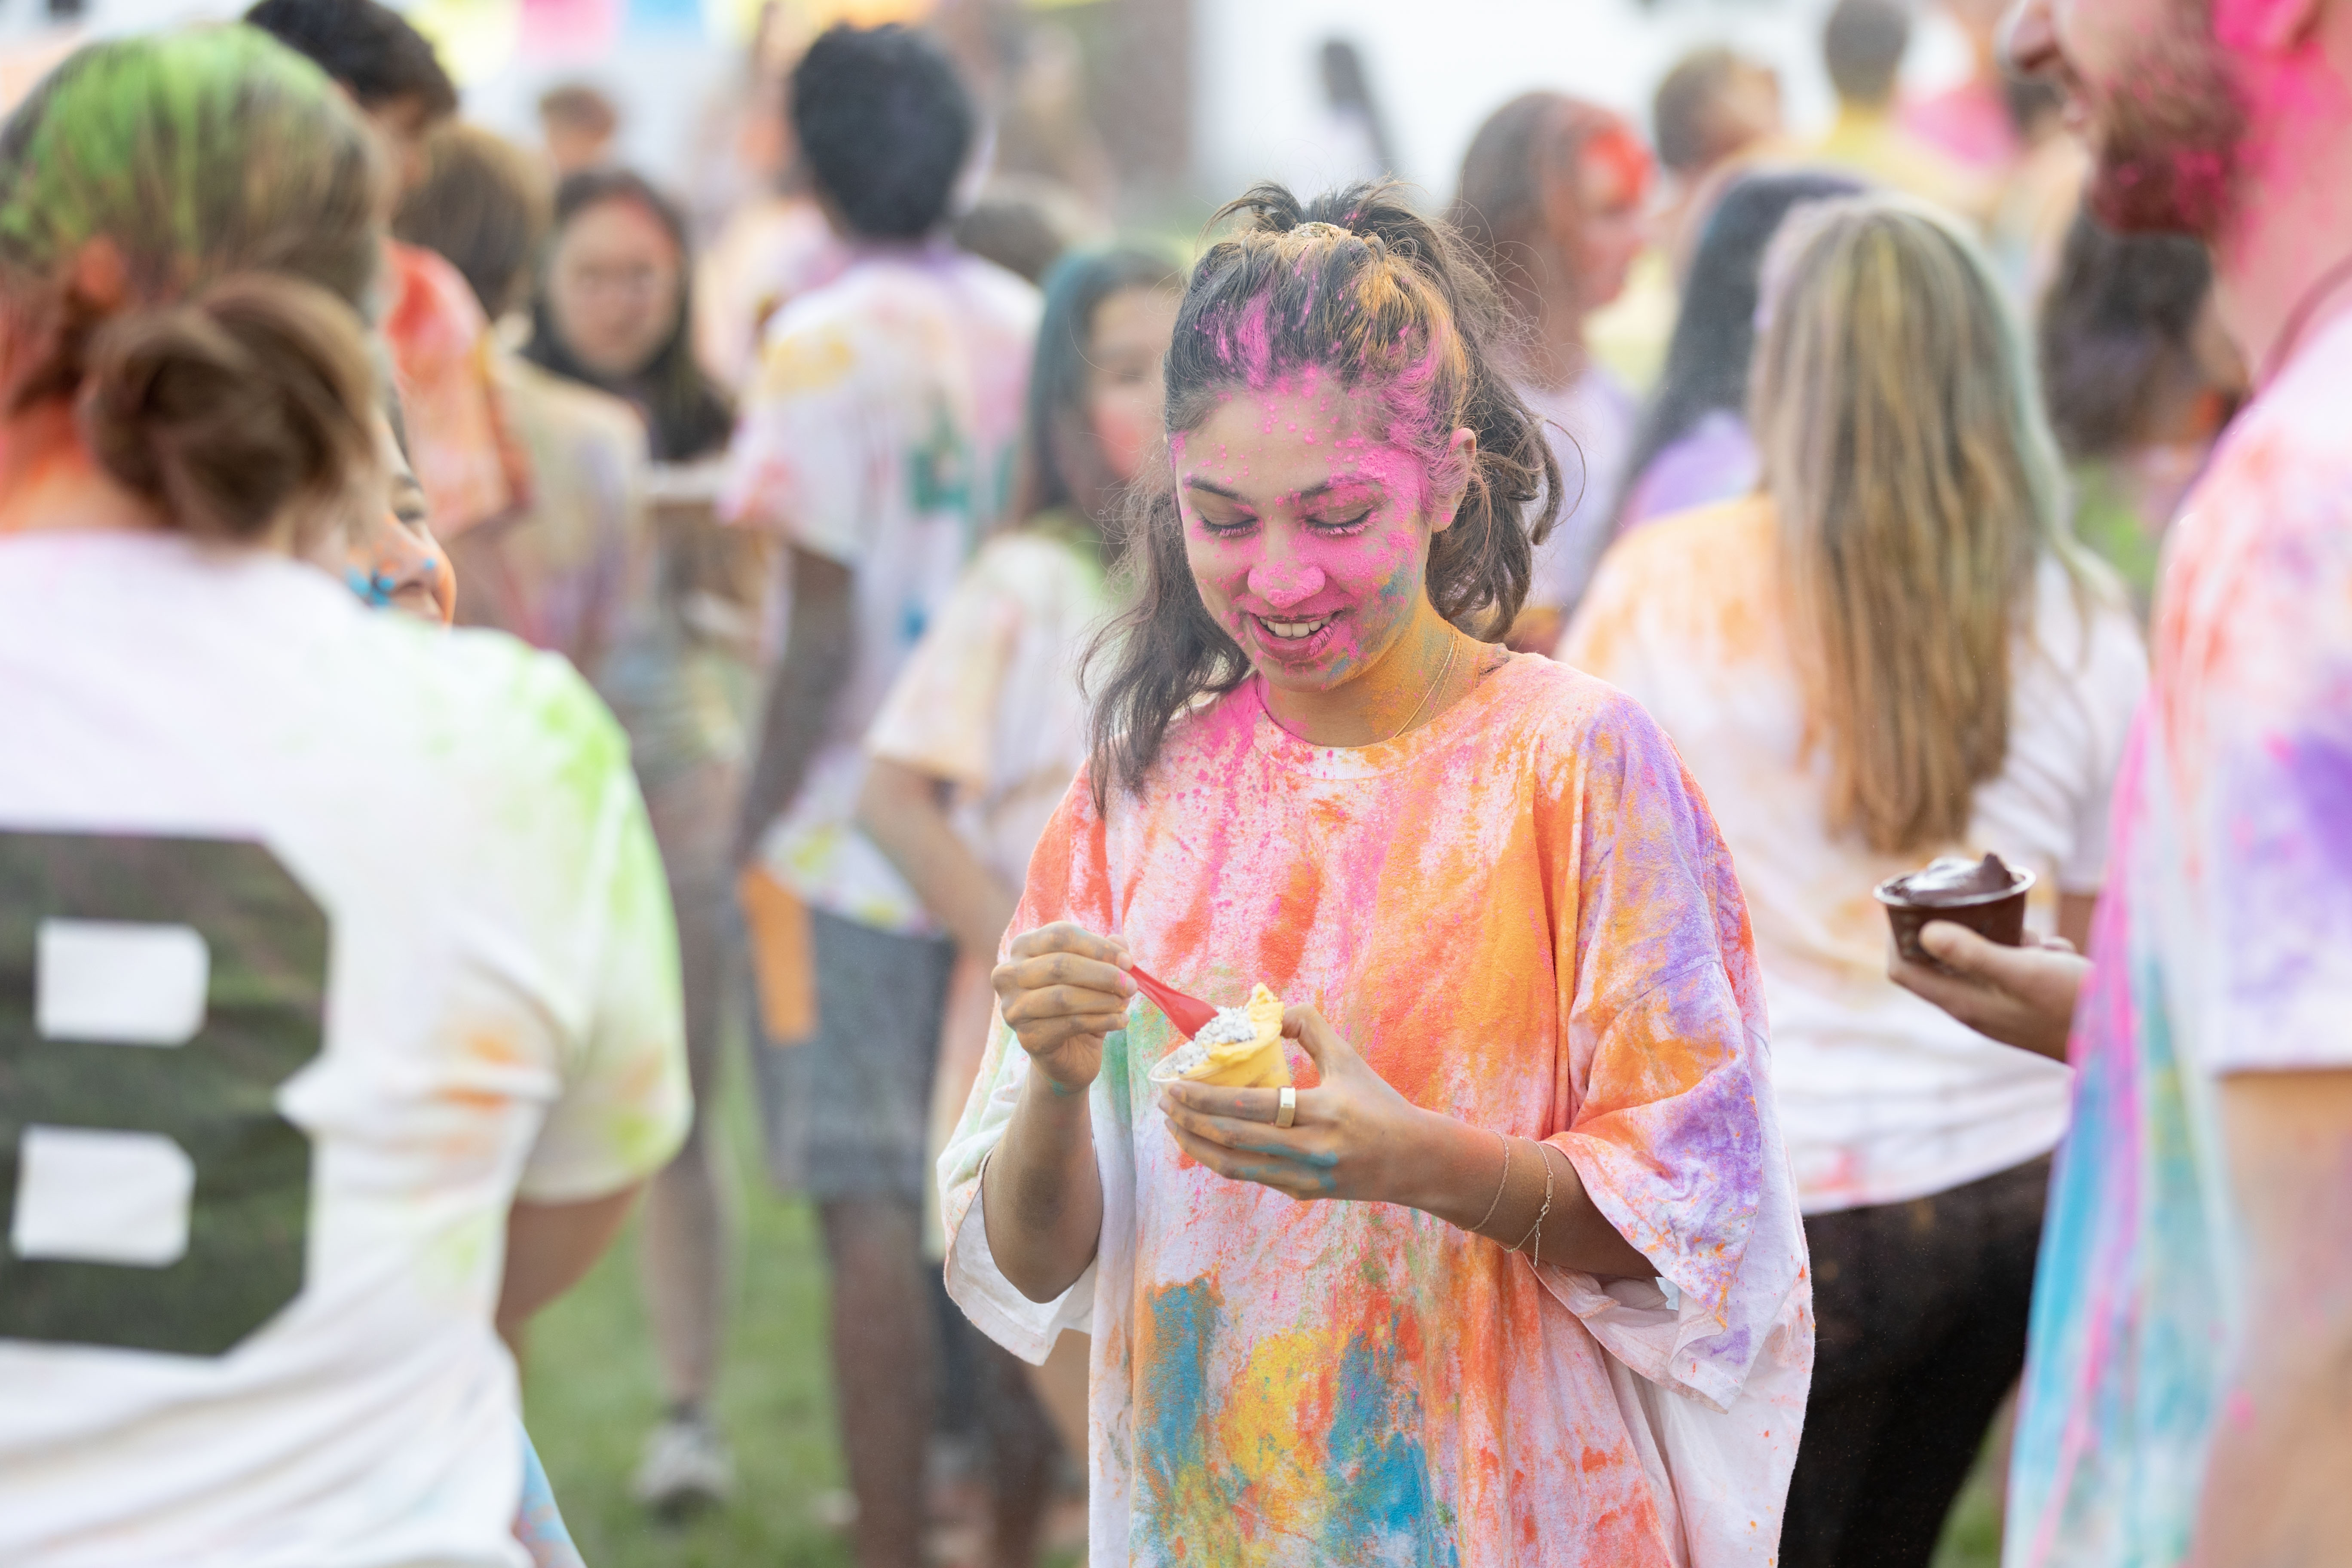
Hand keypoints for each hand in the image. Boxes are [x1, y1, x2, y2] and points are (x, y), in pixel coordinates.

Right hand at [992, 923, 1133, 1094]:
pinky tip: (1120, 1021)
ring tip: (1125, 1003)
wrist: (1067, 1053)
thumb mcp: (1093, 974)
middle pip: (1060, 965)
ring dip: (1103, 999)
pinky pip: (1070, 1024)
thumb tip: (1120, 942)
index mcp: (1023, 947)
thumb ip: (1103, 954)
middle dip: (1103, 974)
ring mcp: (1013, 1007)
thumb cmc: (1078, 1004)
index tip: (1127, 961)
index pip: (1060, 935)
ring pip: (1063, 997)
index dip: (1098, 946)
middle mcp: (1008, 974)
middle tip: (1131, 985)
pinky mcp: (1027, 1037)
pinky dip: (1102, 1021)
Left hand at [1159, 1004, 1431, 1201]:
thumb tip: (1274, 1010)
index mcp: (1323, 1111)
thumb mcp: (1349, 1059)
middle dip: (1189, 1119)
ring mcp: (1304, 1178)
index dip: (1205, 1097)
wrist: (1414, 1160)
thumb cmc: (1380, 1104)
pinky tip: (1205, 1141)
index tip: (1175, 1084)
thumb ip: (1312, 1028)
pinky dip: (1221, 1159)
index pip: (1250, 1106)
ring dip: (1195, 1145)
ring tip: (1173, 1124)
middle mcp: (1311, 1149)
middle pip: (1233, 1139)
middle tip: (1164, 1100)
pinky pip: (1251, 1176)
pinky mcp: (1301, 1194)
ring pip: (1234, 1167)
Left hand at [1890, 920, 2088, 1059]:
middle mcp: (1977, 1007)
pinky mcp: (2029, 1002)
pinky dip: (2037, 953)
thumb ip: (1974, 954)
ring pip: (1987, 955)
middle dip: (1963, 928)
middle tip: (1989, 909)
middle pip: (1943, 958)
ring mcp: (2003, 1006)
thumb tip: (1924, 934)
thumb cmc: (2075, 1006)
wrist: (2130, 1039)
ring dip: (2010, 939)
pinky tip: (2063, 957)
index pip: (1904, 970)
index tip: (1913, 904)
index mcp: (1964, 1003)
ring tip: (2041, 944)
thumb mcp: (2023, 972)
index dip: (1898, 937)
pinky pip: (2019, 966)